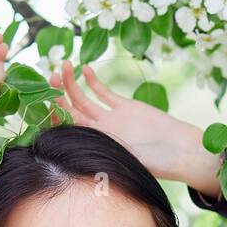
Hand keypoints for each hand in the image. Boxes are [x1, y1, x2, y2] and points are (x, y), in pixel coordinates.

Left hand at [49, 60, 220, 195]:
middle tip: (51, 76)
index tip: (48, 97)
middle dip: (58, 93)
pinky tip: (85, 69)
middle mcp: (99, 131)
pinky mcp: (125, 108)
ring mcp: (111, 119)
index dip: (56, 112)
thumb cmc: (155, 160)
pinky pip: (104, 93)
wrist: (179, 149)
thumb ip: (101, 145)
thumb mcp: (124, 156)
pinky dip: (94, 81)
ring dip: (72, 83)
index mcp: (96, 145)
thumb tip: (71, 146)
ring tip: (63, 66)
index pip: (67, 128)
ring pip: (84, 99)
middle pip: (71, 111)